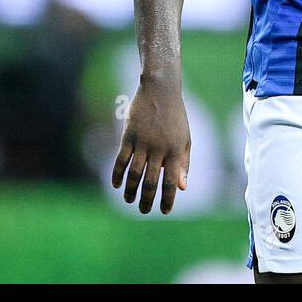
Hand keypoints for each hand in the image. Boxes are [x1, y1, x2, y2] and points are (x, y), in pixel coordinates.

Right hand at [111, 75, 191, 213]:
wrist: (161, 90)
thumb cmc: (176, 117)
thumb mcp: (185, 139)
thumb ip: (183, 163)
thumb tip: (182, 187)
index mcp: (176, 150)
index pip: (171, 181)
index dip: (167, 198)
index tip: (164, 211)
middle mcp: (160, 148)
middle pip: (151, 181)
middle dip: (147, 199)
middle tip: (144, 211)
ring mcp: (143, 142)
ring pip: (134, 173)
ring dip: (131, 190)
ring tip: (129, 201)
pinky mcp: (129, 135)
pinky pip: (121, 159)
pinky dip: (118, 174)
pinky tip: (117, 185)